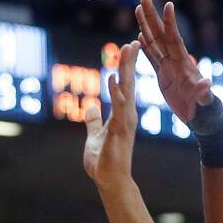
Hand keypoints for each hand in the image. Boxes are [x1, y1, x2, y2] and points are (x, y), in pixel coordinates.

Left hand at [83, 40, 138, 188]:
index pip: (124, 86)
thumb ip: (93, 121)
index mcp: (121, 115)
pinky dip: (116, 93)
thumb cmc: (104, 161)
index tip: (127, 49)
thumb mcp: (94, 136)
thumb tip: (90, 106)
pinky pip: (118, 107)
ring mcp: (125, 122)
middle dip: (129, 62)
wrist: (109, 180)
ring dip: (125, 70)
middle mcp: (126, 115)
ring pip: (126, 90)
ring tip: (127, 50)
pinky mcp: (119, 131)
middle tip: (133, 42)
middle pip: (128, 83)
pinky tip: (113, 78)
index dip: (125, 68)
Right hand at [135, 0, 211, 125]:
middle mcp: (175, 61)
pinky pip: (152, 58)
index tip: (168, 5)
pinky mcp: (163, 76)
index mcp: (184, 64)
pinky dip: (145, 47)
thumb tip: (206, 84)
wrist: (202, 120)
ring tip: (138, 9)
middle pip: (161, 34)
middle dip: (152, 16)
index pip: (175, 39)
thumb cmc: (206, 112)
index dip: (171, 23)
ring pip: (154, 42)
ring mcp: (169, 67)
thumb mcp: (205, 102)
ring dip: (145, 26)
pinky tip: (139, 36)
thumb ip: (204, 93)